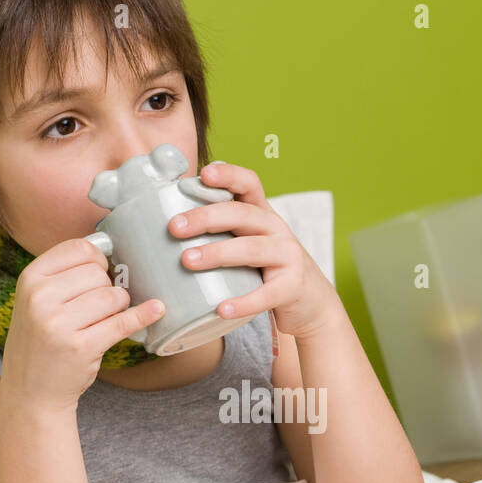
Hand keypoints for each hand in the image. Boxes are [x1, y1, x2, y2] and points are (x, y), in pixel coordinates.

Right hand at [1, 237, 163, 410]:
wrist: (31, 391)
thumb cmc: (41, 339)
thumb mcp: (37, 300)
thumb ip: (66, 274)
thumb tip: (111, 247)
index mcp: (30, 279)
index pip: (79, 249)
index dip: (98, 259)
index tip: (101, 273)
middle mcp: (40, 298)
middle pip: (98, 273)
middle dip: (107, 287)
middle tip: (96, 309)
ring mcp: (59, 324)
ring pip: (112, 296)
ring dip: (118, 307)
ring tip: (102, 321)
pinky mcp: (81, 347)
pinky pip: (123, 322)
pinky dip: (143, 316)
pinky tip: (156, 311)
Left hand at [169, 161, 340, 341]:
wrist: (311, 302)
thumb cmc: (268, 269)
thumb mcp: (250, 241)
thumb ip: (223, 231)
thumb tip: (170, 226)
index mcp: (262, 214)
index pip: (249, 184)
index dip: (229, 175)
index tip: (203, 174)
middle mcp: (276, 229)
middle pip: (242, 215)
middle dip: (206, 217)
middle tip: (174, 227)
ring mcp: (288, 257)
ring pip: (251, 249)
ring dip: (217, 253)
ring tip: (187, 260)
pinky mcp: (292, 287)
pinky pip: (266, 294)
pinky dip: (243, 302)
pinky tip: (221, 308)